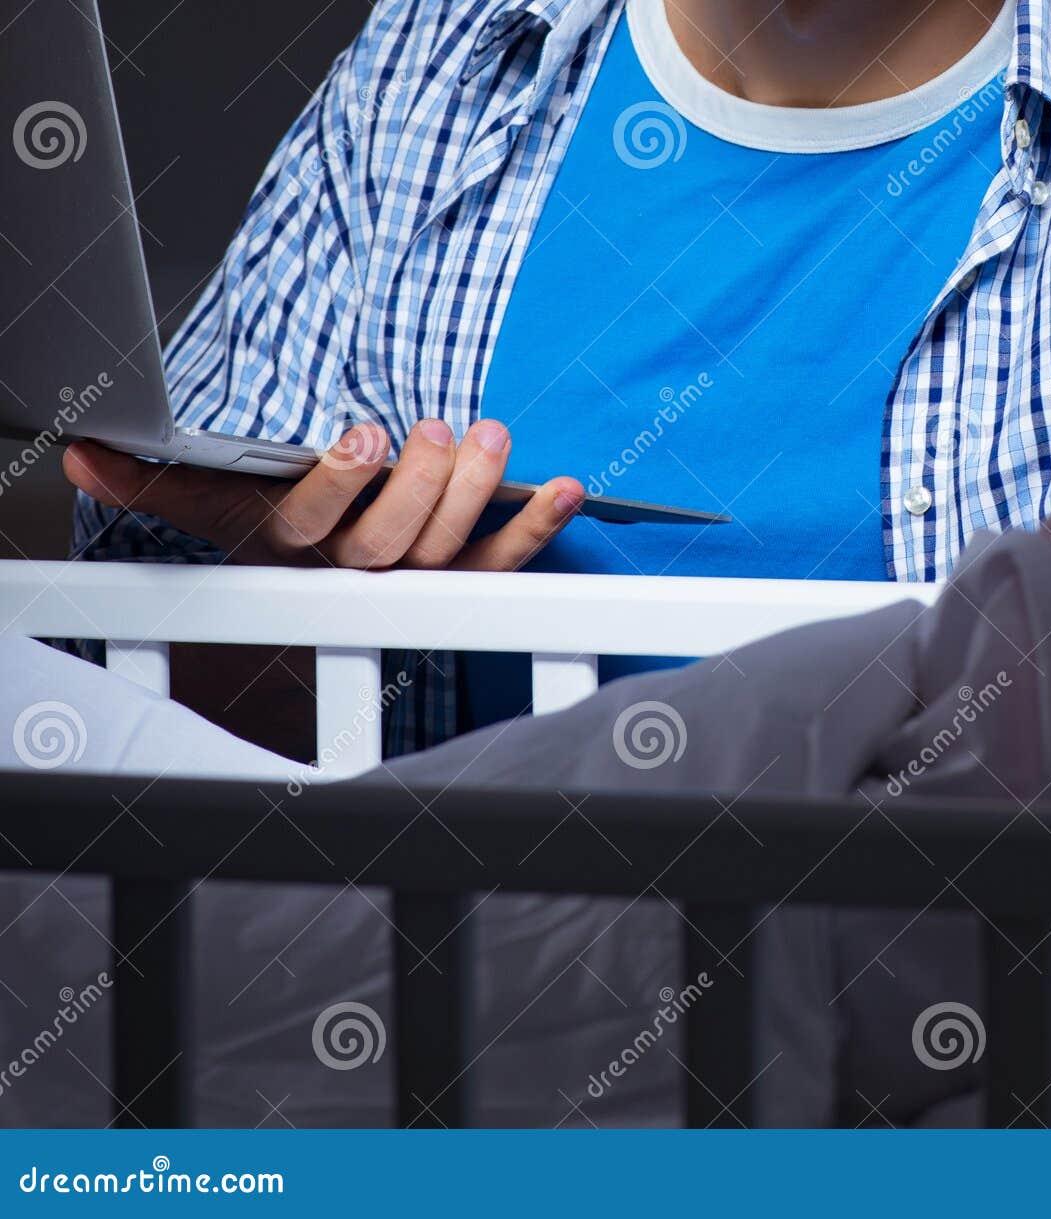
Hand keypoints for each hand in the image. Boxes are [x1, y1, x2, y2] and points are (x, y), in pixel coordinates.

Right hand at [64, 419, 584, 569]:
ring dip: (477, 493)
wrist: (318, 583)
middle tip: (438, 426)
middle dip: (417, 484)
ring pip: (448, 550)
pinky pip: (505, 560)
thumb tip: (82, 450)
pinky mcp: (465, 576)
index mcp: (293, 546)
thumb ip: (153, 477)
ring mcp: (416, 577)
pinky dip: (539, 525)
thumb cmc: (267, 518)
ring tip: (492, 434)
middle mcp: (357, 570)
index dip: (340, 483)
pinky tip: (570, 486)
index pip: (311, 523)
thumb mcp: (208, 499)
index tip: (361, 433)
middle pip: (390, 541)